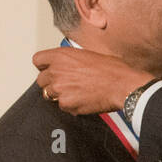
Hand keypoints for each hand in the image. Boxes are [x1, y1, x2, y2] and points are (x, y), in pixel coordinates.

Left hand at [32, 47, 151, 114]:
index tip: (50, 69)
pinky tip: (83, 100)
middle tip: (66, 84)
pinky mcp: (66, 104)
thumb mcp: (89, 55)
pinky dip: (71, 105)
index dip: (44, 66)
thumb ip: (72, 60)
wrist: (123, 86)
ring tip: (76, 93)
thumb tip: (68, 65)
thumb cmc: (113, 70)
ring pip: (49, 94)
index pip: (38, 60)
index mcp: (62, 56)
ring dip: (59, 95)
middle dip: (51, 82)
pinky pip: (62, 106)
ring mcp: (60, 89)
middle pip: (41, 80)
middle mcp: (57, 71)